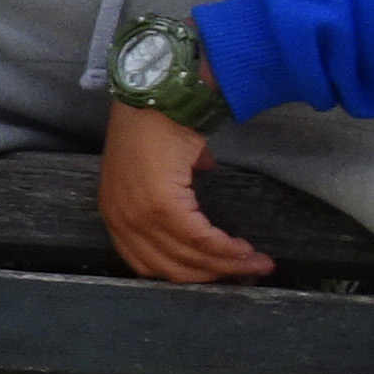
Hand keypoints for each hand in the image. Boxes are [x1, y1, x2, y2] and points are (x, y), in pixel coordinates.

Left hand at [97, 101, 270, 283]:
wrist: (157, 96)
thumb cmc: (156, 124)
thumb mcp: (159, 165)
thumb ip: (177, 185)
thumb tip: (201, 175)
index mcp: (117, 216)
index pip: (150, 264)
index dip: (187, 273)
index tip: (218, 276)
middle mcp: (122, 221)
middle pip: (171, 268)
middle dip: (213, 276)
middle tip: (247, 275)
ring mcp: (138, 215)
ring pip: (188, 258)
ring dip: (227, 265)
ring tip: (256, 264)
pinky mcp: (161, 206)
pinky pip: (198, 239)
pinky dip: (224, 249)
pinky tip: (244, 249)